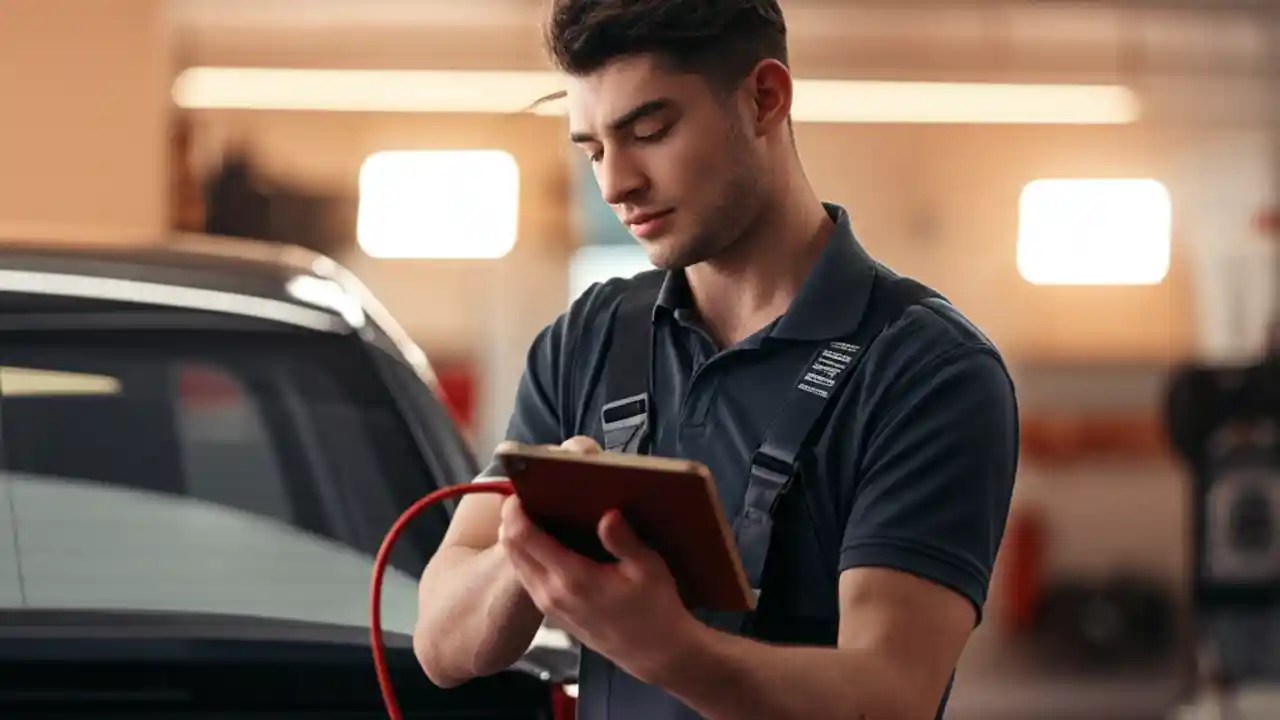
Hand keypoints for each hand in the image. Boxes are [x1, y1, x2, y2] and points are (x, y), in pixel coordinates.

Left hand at [498, 439, 697, 683]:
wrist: (654, 653)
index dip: (515, 509)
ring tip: (537, 514)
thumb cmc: (655, 607)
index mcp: (573, 577)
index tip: (524, 488)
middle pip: (511, 547)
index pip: (523, 537)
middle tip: (530, 495)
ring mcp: (549, 605)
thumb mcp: (648, 568)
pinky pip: (526, 577)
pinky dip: (526, 555)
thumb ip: (624, 540)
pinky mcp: (552, 613)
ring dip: (517, 537)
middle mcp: (552, 592)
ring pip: (515, 563)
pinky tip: (546, 542)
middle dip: (513, 518)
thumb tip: (607, 513)